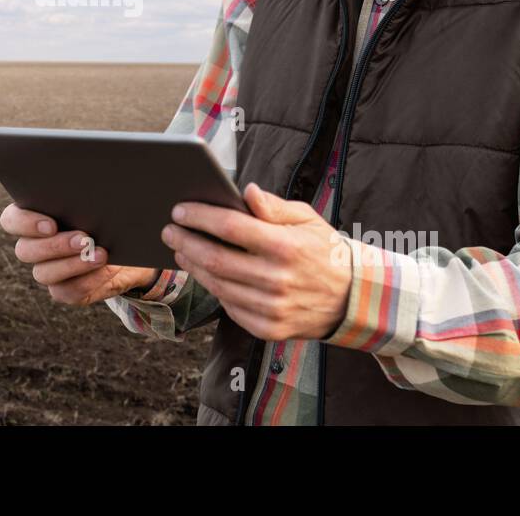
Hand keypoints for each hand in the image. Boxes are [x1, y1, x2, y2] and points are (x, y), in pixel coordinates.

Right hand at [0, 203, 157, 305]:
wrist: (129, 245)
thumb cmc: (111, 213)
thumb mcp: (103, 200)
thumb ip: (89, 195)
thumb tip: (94, 186)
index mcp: (35, 216)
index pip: (11, 220)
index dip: (25, 223)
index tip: (51, 225)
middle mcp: (35, 245)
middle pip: (25, 250)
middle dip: (55, 246)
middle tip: (84, 239)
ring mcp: (48, 270)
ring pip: (44, 273)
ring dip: (72, 264)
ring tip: (100, 255)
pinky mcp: (65, 290)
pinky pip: (66, 291)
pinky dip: (88, 282)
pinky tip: (106, 271)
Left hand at [160, 182, 351, 340]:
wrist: (351, 298)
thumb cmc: (323, 250)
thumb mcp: (306, 219)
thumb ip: (273, 206)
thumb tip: (246, 191)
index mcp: (285, 246)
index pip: (230, 227)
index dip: (200, 217)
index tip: (179, 210)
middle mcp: (277, 279)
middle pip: (215, 259)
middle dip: (185, 242)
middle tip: (169, 231)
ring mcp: (272, 308)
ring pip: (217, 285)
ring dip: (193, 266)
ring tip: (181, 250)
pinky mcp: (268, 329)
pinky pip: (229, 307)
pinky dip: (213, 288)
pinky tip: (204, 273)